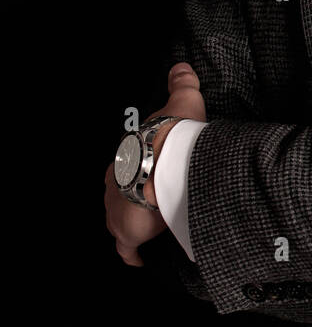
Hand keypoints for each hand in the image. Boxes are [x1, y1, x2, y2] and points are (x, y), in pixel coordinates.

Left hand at [103, 62, 205, 266]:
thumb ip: (181, 84)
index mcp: (123, 157)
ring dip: (134, 226)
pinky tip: (144, 259)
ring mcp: (117, 211)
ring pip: (120, 222)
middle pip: (119, 196)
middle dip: (134, 201)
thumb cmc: (170, 136)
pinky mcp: (127, 234)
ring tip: (154, 230)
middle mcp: (114, 185)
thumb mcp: (181, 102)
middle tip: (155, 204)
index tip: (152, 178)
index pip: (126, 167)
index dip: (138, 173)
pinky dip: (134, 254)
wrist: (164, 163)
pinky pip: (127, 250)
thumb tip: (181, 67)